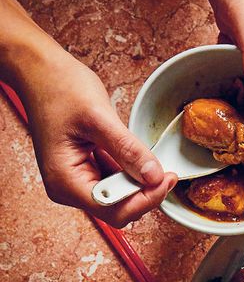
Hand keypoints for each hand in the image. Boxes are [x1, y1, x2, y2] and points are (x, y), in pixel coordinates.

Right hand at [21, 49, 176, 226]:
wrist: (41, 71)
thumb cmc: (59, 87)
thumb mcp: (99, 117)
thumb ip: (128, 150)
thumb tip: (154, 176)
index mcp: (65, 181)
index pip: (113, 210)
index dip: (143, 200)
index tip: (164, 181)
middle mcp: (67, 188)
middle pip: (118, 209)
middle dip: (143, 192)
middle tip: (164, 172)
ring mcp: (75, 182)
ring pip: (119, 198)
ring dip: (137, 182)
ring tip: (147, 159)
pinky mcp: (84, 172)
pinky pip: (114, 182)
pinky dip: (128, 173)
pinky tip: (133, 156)